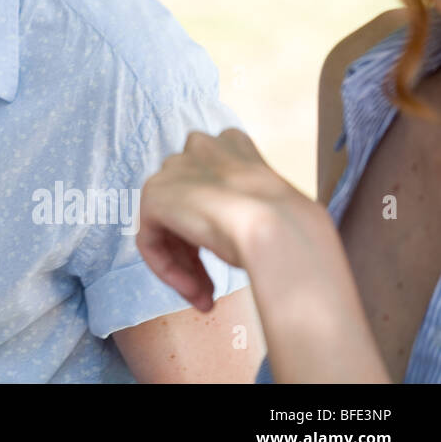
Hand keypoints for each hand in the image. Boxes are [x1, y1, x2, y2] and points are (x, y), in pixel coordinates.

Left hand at [137, 128, 318, 311]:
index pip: (213, 185)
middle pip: (186, 205)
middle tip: (214, 287)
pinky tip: (196, 291)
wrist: (280, 229)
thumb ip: (242, 208)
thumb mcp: (270, 209)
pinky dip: (169, 270)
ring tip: (207, 297)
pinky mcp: (154, 194)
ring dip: (186, 266)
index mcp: (233, 145)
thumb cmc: (290, 226)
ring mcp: (174, 169)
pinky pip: (152, 241)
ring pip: (168, 226)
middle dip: (196, 252)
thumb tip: (227, 233)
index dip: (218, 227)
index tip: (234, 256)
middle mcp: (200, 147)